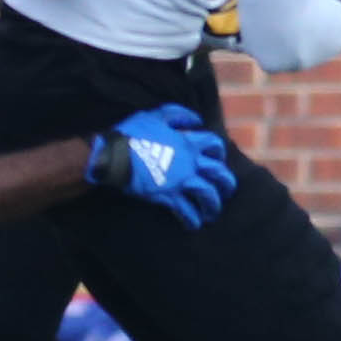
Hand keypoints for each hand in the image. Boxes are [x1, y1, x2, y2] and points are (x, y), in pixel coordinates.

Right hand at [85, 103, 234, 228]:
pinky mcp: (169, 196)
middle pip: (220, 173)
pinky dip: (192, 219)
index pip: (215, 145)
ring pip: (208, 195)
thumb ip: (178, 115)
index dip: (220, 152)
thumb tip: (196, 120)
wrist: (114, 156)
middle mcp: (190, 163)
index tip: (218, 159)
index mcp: (188, 142)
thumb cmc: (132, 134)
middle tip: (225, 192)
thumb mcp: (155, 116)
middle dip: (227, 184)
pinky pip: (187, 211)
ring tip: (212, 213)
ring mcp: (181, 181)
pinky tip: (194, 224)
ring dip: (213, 206)